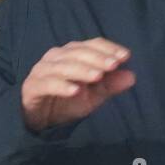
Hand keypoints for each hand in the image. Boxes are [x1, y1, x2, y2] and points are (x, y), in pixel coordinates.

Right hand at [21, 37, 135, 132]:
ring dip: (82, 70)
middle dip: (98, 58)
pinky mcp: (32, 86)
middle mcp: (56, 57)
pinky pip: (47, 84)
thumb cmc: (69, 101)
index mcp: (73, 53)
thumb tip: (132, 76)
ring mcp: (42, 70)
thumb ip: (110, 85)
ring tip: (97, 76)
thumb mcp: (94, 95)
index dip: (108, 49)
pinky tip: (75, 91)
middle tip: (114, 65)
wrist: (42, 119)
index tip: (125, 56)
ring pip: (63, 66)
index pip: (92, 45)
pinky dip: (62, 86)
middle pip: (78, 53)